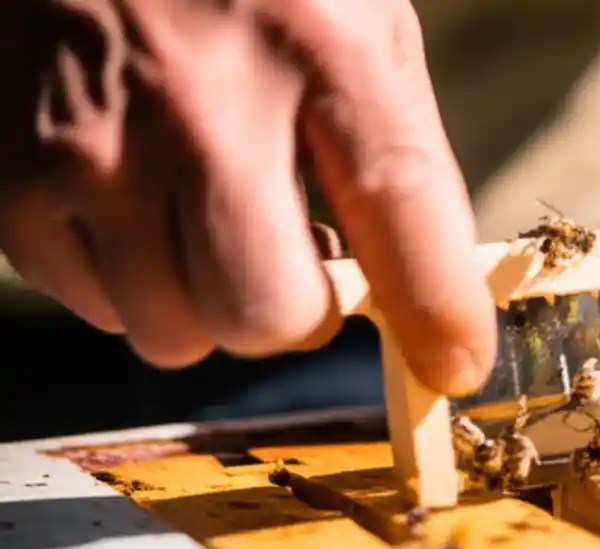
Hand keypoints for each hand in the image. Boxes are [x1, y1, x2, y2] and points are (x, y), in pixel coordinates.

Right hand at [0, 0, 495, 395]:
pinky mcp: (16, 182)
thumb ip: (386, 150)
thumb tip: (416, 299)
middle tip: (294, 267)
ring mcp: (93, 149)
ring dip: (206, 304)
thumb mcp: (349, 23)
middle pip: (266, 318)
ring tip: (204, 220)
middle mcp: (200, 106)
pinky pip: (96, 307)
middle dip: (295, 314)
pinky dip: (130, 281)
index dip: (438, 312)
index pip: (402, 211)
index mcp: (318, 46)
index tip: (453, 362)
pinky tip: (138, 204)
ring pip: (175, 333)